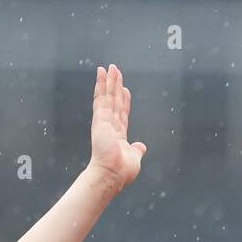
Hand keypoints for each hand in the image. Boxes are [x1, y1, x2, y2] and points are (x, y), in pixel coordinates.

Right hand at [88, 64, 146, 189]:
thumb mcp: (134, 158)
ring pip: (107, 96)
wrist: (111, 174)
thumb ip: (136, 150)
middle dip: (114, 86)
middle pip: (113, 101)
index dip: (124, 101)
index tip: (125, 90)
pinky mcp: (100, 118)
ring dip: (108, 81)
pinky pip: (101, 98)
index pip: (122, 113)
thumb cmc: (121, 171)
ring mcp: (104, 121)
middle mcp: (110, 126)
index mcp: (118, 135)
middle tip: (115, 71)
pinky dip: (101, 85)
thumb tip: (141, 147)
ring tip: (109, 67)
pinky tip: (102, 74)